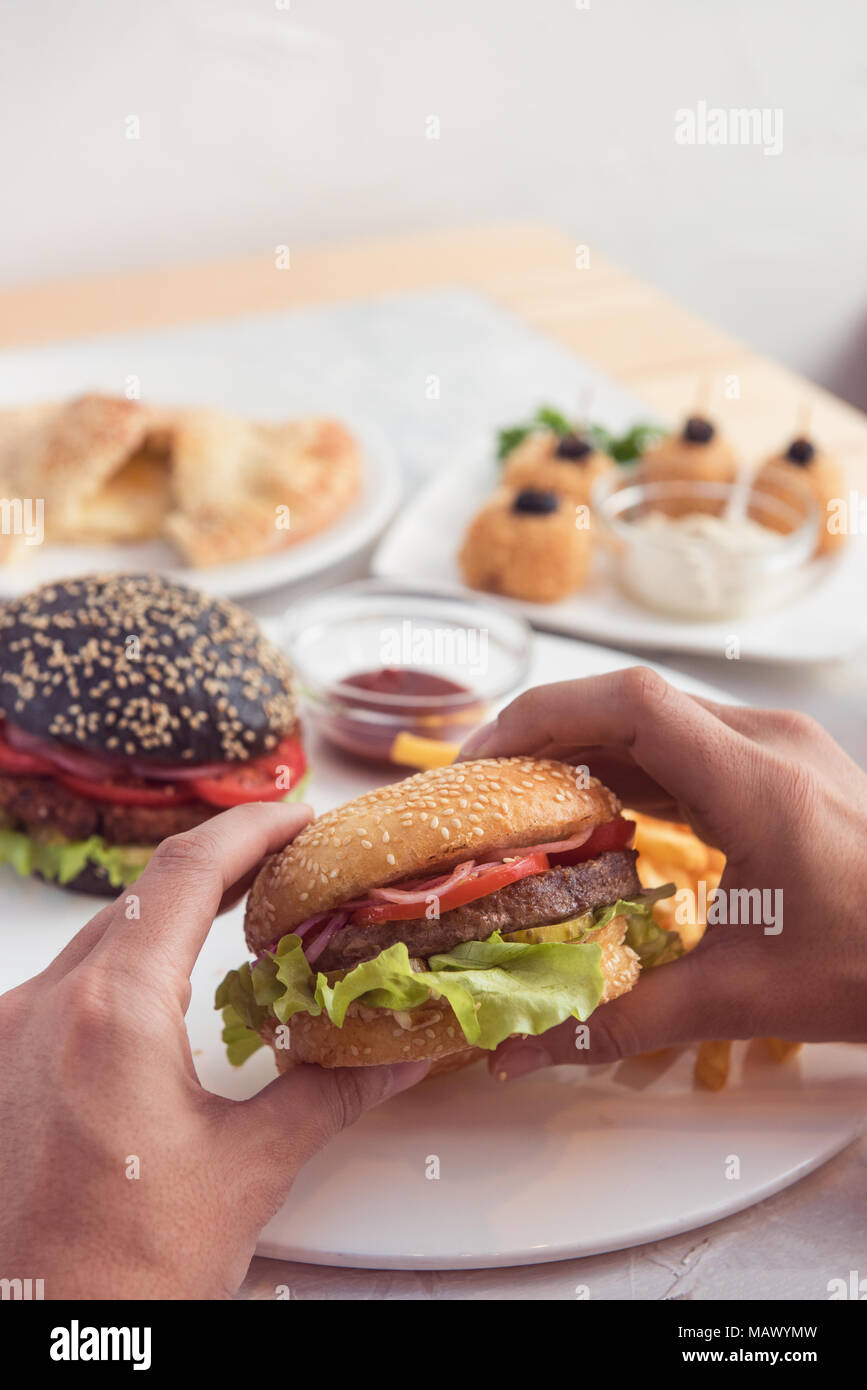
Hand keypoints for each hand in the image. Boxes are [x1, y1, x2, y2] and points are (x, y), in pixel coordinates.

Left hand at [0, 803, 427, 1298]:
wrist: (34, 1341)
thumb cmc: (121, 1272)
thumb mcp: (246, 1174)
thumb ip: (326, 1097)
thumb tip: (396, 1060)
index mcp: (112, 1012)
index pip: (188, 871)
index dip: (253, 829)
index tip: (303, 819)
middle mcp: (45, 1006)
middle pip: (145, 891)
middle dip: (223, 865)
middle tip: (292, 863)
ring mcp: (9, 1034)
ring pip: (105, 934)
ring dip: (176, 913)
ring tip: (247, 916)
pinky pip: (72, 980)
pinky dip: (133, 962)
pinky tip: (174, 991)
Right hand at [460, 668, 866, 1077]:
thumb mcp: (741, 997)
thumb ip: (620, 1021)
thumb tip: (516, 1053)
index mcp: (757, 780)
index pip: (631, 703)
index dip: (546, 715)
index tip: (485, 757)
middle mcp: (770, 743)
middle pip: (635, 702)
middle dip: (550, 733)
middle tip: (487, 786)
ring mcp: (785, 750)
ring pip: (663, 720)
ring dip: (590, 748)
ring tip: (528, 798)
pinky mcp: (791, 769)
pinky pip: (693, 746)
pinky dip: (636, 768)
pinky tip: (605, 814)